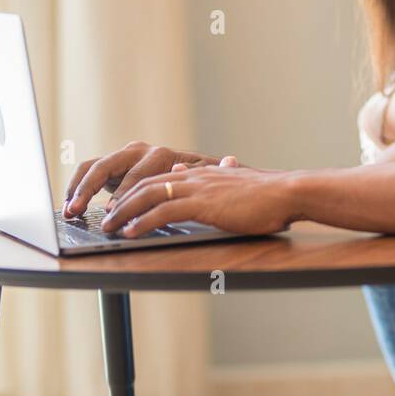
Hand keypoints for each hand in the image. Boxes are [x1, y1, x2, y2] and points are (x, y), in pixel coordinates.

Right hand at [64, 141, 235, 216]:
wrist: (192, 171)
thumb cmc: (202, 177)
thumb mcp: (210, 176)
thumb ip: (217, 170)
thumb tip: (229, 160)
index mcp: (161, 155)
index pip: (139, 173)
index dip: (126, 193)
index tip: (115, 211)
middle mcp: (139, 152)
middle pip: (109, 166)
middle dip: (92, 189)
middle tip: (80, 211)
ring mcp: (123, 157)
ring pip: (93, 167)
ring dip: (78, 188)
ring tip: (70, 210)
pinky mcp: (112, 166)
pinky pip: (88, 171)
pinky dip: (76, 186)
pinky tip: (71, 206)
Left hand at [100, 165, 296, 237]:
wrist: (287, 192)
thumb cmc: (271, 193)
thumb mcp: (243, 180)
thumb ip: (226, 174)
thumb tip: (222, 163)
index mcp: (204, 174)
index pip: (161, 179)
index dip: (138, 192)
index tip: (123, 205)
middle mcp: (196, 177)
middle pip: (147, 185)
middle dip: (123, 202)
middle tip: (107, 217)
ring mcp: (198, 189)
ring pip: (149, 197)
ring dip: (125, 213)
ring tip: (110, 227)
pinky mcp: (203, 204)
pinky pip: (164, 212)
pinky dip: (143, 222)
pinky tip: (131, 232)